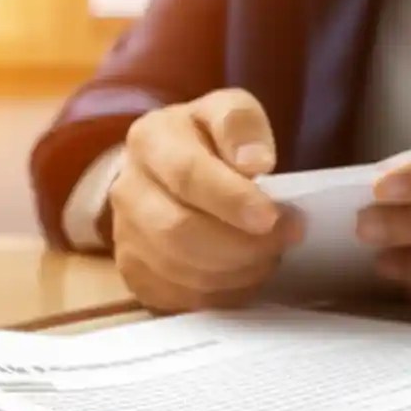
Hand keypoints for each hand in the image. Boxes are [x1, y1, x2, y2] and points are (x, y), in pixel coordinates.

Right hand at [110, 88, 300, 311]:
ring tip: (269, 254)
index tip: (271, 216)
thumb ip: (242, 125)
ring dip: (237, 270)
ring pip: (181, 270)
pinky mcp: (135, 273)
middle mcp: (127, 189)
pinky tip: (244, 274)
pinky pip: (179, 298)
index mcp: (150, 140)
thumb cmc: (208, 140)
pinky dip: (221, 293)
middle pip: (179, 231)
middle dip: (241, 243)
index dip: (232, 201)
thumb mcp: (228, 112)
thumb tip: (255, 162)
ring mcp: (125, 236)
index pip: (186, 175)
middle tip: (285, 237)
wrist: (171, 170)